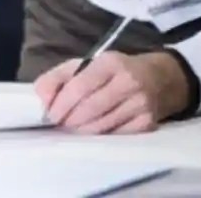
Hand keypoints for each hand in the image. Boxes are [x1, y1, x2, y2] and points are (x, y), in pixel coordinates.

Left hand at [34, 52, 188, 134]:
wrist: (159, 78)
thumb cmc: (113, 72)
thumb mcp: (85, 65)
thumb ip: (57, 78)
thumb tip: (40, 98)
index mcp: (109, 63)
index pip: (80, 87)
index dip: (62, 104)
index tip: (51, 115)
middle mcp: (128, 82)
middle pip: (90, 108)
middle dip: (70, 120)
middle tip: (60, 125)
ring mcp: (141, 104)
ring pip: (103, 126)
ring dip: (82, 131)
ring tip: (74, 129)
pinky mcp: (148, 123)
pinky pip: (116, 136)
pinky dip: (100, 137)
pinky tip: (94, 133)